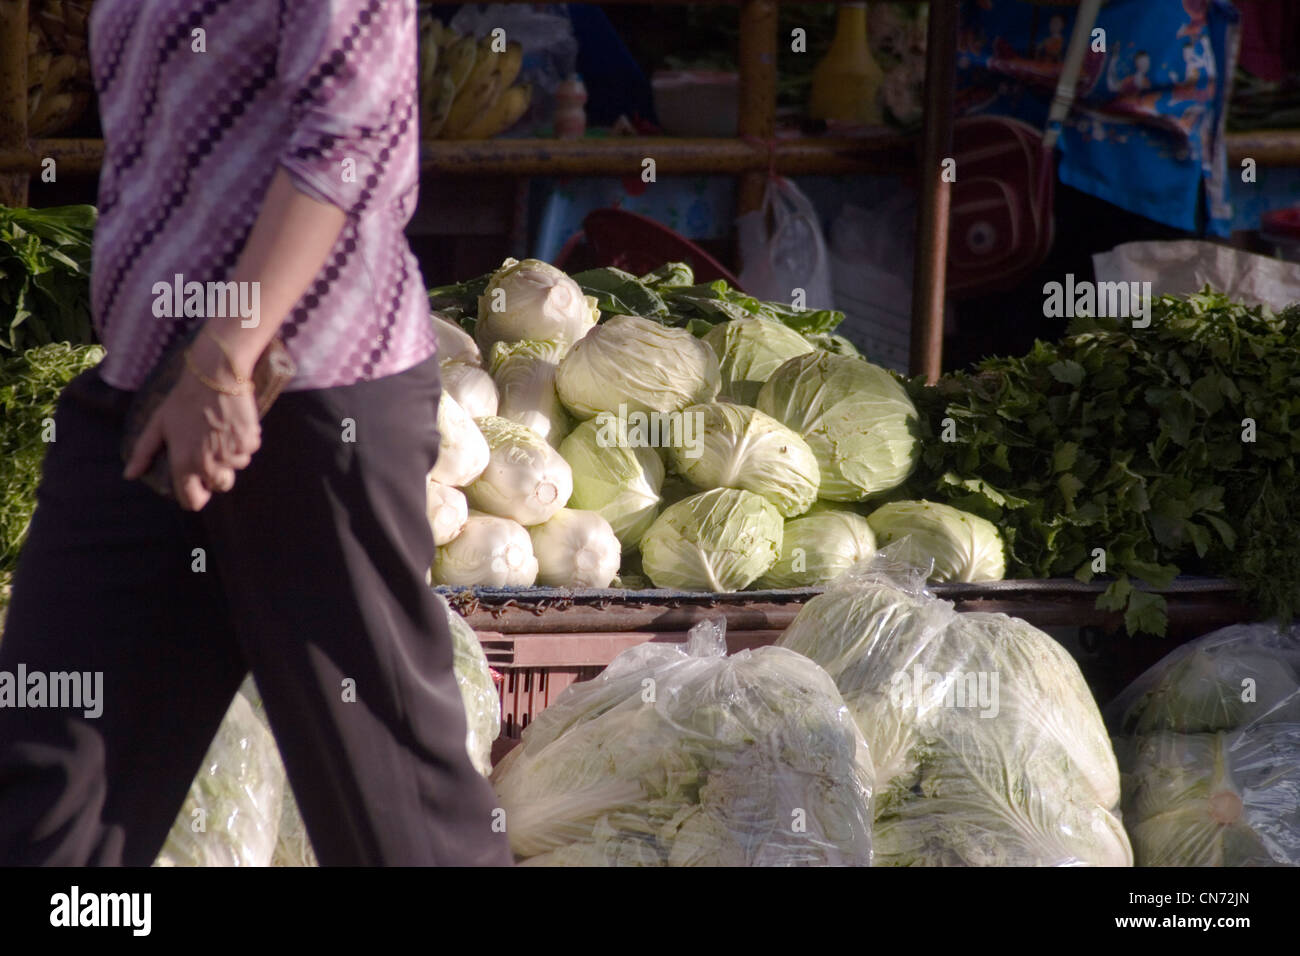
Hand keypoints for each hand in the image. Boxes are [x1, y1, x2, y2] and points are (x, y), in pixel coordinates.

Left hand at [123, 334, 261, 510]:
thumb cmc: (183, 399)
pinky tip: (233, 423)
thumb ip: (144, 452)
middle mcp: (209, 463)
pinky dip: (243, 440)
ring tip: (221, 430)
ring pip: (236, 466)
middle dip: (217, 473)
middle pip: (220, 485)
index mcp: (184, 463)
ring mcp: (231, 453)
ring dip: (231, 454)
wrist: (215, 375)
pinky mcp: (249, 442)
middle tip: (210, 448)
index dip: (194, 496)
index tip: (197, 488)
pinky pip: (248, 450)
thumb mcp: (158, 424)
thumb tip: (129, 475)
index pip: (193, 500)